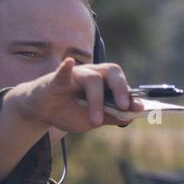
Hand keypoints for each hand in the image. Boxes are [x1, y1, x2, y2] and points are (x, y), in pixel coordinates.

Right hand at [10, 57, 143, 132]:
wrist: (43, 112)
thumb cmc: (70, 112)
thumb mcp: (93, 119)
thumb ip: (112, 116)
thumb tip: (133, 115)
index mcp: (104, 83)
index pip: (121, 83)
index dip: (131, 95)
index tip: (140, 109)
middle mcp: (92, 74)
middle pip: (112, 72)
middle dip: (120, 89)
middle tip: (124, 106)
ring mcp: (75, 74)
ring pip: (92, 79)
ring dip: (96, 101)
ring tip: (95, 121)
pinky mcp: (56, 79)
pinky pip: (62, 71)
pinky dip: (65, 67)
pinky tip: (68, 62)